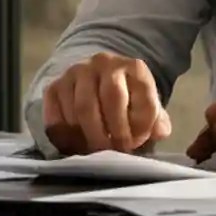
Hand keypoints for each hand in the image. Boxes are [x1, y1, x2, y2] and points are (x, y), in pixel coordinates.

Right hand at [42, 52, 171, 154]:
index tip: (137, 142)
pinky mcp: (53, 86)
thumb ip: (156, 119)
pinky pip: (57, 115)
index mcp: (135, 67)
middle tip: (116, 151)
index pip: (143, 96)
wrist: (94, 79)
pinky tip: (76, 145)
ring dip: (91, 136)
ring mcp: (76, 73)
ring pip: (81, 109)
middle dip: (116, 132)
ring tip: (98, 152)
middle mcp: (105, 63)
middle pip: (111, 100)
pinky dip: (67, 136)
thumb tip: (161, 133)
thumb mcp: (145, 104)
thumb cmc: (126, 97)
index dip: (142, 124)